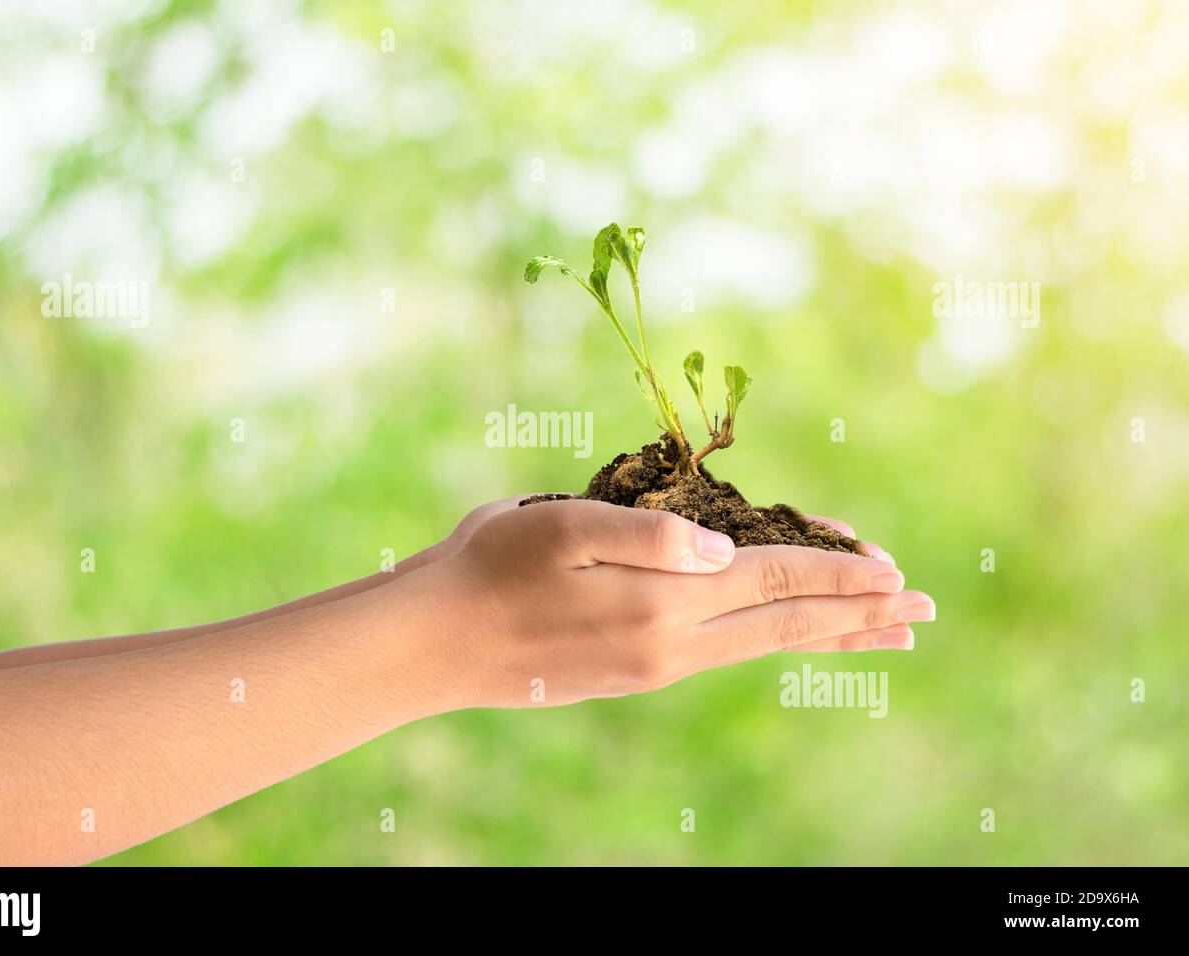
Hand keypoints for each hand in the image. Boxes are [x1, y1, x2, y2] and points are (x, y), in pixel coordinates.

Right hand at [424, 498, 932, 708]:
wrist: (433, 643)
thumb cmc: (488, 567)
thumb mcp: (561, 528)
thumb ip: (646, 536)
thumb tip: (721, 549)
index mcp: (661, 601)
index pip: (772, 579)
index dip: (834, 569)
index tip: (892, 566)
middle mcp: (670, 645)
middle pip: (786, 625)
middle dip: (860, 614)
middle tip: (924, 612)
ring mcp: (654, 666)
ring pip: (763, 646)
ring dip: (829, 634)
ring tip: (882, 633)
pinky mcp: (634, 673)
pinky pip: (727, 653)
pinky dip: (775, 640)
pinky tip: (781, 636)